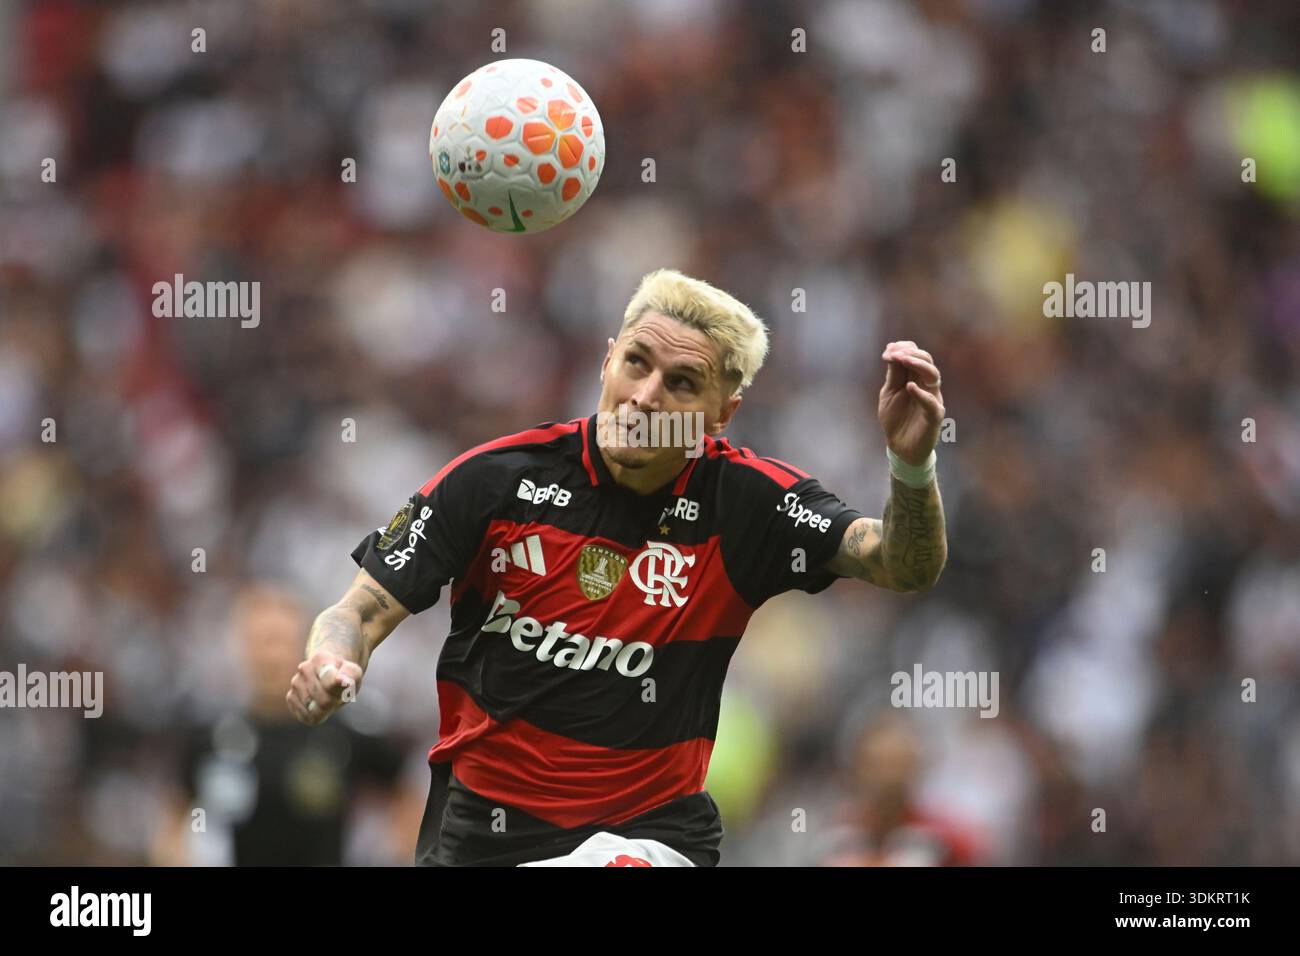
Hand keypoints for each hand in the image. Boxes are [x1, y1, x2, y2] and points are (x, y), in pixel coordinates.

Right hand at [286, 652, 363, 724]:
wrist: (329, 674)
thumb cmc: (343, 675)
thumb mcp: (354, 673)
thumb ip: (350, 675)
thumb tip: (341, 680)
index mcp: (321, 658)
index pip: (330, 682)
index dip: (341, 690)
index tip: (347, 685)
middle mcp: (304, 668)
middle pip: (324, 701)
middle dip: (334, 702)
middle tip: (337, 693)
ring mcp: (295, 683)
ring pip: (312, 709)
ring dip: (323, 708)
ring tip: (327, 697)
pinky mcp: (290, 697)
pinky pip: (303, 715)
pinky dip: (313, 714)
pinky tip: (317, 703)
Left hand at [879, 340, 944, 465]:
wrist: (900, 447)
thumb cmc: (896, 418)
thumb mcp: (889, 392)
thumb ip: (893, 374)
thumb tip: (891, 348)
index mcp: (916, 377)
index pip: (916, 354)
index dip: (902, 349)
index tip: (886, 354)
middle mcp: (927, 385)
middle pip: (927, 360)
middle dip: (910, 354)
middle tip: (894, 355)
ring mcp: (933, 399)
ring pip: (934, 376)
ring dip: (918, 365)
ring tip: (903, 361)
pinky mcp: (934, 416)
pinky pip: (933, 403)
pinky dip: (922, 394)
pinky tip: (910, 387)